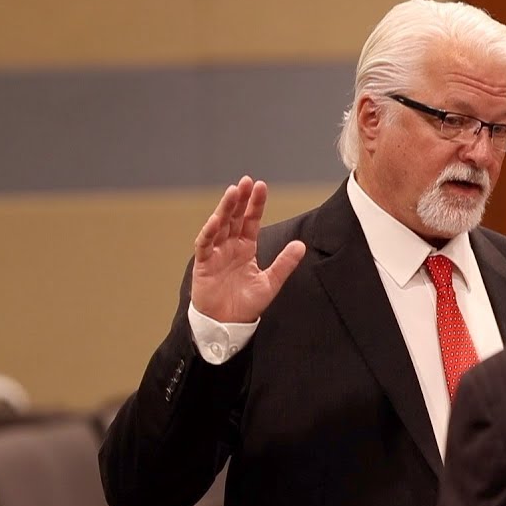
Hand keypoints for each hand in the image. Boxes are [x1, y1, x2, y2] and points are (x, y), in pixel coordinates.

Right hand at [191, 176, 305, 322]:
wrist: (228, 324)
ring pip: (219, 225)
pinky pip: (205, 244)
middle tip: (246, 181)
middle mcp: (230, 246)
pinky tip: (216, 220)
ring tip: (232, 192)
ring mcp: (216, 253)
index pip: (251, 220)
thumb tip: (301, 245)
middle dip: (240, 200)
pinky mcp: (204, 264)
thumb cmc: (247, 304)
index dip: (255, 204)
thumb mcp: (271, 282)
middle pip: (234, 217)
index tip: (261, 187)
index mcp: (246, 248)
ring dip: (225, 208)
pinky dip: (209, 232)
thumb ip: (285, 263)